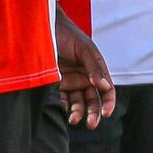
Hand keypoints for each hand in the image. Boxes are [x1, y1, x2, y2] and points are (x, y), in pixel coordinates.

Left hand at [55, 10, 115, 127]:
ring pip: (78, 103)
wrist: (43, 27)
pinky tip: (62, 111)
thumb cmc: (67, 34)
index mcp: (96, 69)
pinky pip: (62, 100)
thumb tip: (104, 86)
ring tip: (73, 120)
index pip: (107, 90)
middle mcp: (85, 77)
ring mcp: (71, 82)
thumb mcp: (83, 48)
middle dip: (94, 113)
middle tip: (91, 124)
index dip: (108, 102)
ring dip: (78, 113)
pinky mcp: (56, 85)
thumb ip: (94, 67)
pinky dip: (63, 107)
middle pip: (94, 100)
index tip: (106, 113)